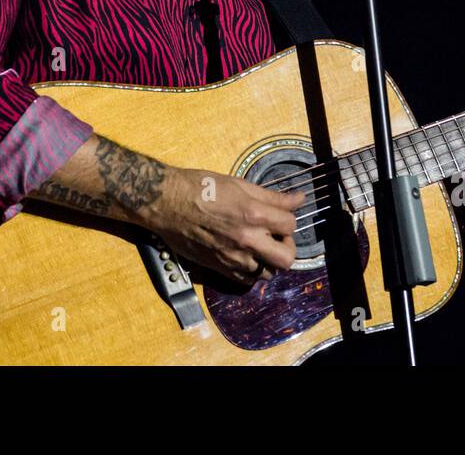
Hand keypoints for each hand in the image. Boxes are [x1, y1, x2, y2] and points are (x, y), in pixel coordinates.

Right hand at [140, 167, 304, 286]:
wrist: (166, 202)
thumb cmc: (200, 187)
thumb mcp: (238, 184)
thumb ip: (271, 196)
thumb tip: (298, 199)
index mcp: (253, 214)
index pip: (291, 224)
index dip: (288, 218)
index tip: (280, 215)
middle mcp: (247, 240)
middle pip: (287, 258)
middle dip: (287, 246)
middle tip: (276, 236)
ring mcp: (233, 258)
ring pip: (268, 272)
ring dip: (269, 260)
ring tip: (259, 245)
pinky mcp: (219, 268)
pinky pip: (246, 280)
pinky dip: (250, 270)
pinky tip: (244, 255)